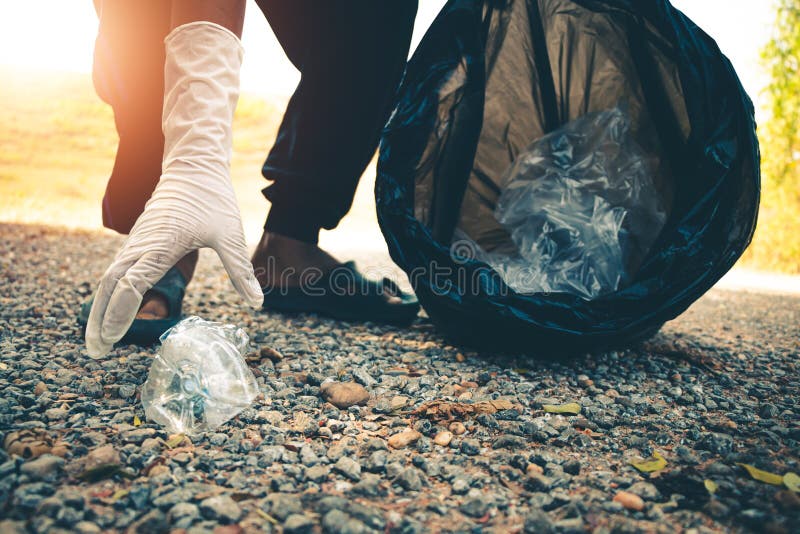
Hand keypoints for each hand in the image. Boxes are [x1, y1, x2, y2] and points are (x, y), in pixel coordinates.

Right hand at [85, 21, 261, 357]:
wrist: (194, 167)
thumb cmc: (214, 199)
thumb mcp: (231, 235)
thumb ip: (241, 271)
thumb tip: (259, 304)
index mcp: (162, 244)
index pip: (132, 284)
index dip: (120, 312)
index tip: (113, 338)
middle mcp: (142, 245)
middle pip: (111, 286)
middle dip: (101, 319)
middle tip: (96, 352)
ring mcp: (136, 243)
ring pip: (109, 279)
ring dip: (100, 309)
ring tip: (97, 340)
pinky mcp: (137, 242)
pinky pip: (116, 271)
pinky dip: (108, 294)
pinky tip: (107, 313)